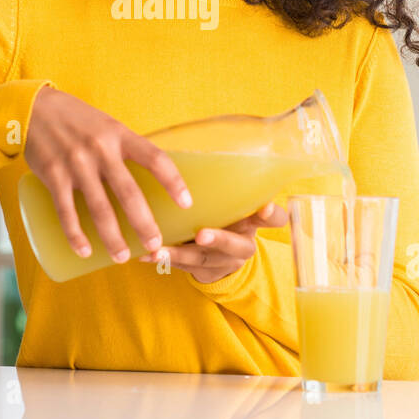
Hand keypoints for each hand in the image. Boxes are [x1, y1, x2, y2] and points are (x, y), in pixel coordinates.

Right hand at [24, 86, 192, 262]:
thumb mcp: (107, 125)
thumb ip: (125, 148)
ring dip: (112, 237)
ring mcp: (76, 164)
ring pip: (99, 208)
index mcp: (119, 135)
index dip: (173, 182)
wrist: (34, 108)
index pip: (155, 158)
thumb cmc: (77, 119)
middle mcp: (101, 149)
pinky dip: (75, 234)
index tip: (186, 203)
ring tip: (122, 257)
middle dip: (144, 223)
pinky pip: (66, 211)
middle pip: (129, 192)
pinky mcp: (53, 175)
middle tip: (155, 245)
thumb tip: (151, 177)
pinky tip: (85, 252)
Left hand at [140, 200, 288, 283]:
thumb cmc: (222, 215)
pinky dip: (162, 259)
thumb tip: (197, 144)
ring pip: (203, 259)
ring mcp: (224, 263)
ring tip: (158, 251)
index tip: (264, 209)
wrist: (220, 258)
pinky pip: (183, 267)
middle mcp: (243, 244)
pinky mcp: (205, 273)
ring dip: (179, 254)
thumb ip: (223, 186)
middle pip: (237, 245)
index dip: (272, 215)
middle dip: (219, 240)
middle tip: (202, 235)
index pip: (275, 219)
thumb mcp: (229, 202)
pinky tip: (144, 256)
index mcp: (253, 222)